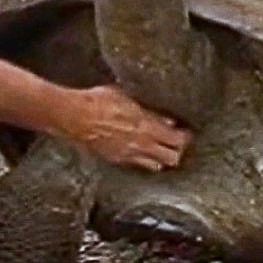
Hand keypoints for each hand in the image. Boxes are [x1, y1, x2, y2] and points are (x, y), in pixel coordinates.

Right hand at [69, 84, 191, 170]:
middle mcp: (142, 144)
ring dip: (163, 159)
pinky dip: (145, 161)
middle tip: (179, 144)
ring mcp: (129, 154)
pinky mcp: (117, 160)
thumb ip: (149, 110)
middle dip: (178, 151)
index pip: (177, 139)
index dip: (185, 137)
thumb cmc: (98, 102)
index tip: (187, 133)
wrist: (75, 117)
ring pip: (157, 165)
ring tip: (163, 151)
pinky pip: (138, 165)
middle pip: (172, 157)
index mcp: (147, 125)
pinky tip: (143, 154)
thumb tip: (166, 119)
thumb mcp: (127, 97)